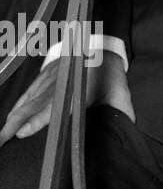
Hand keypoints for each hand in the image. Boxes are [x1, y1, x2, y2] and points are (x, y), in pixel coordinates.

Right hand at [0, 53, 133, 146]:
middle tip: (3, 139)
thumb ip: (119, 110)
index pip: (54, 107)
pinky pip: (28, 91)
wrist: (103, 48)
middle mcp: (59, 83)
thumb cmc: (111, 75)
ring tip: (2, 134)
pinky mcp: (45, 75)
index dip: (38, 120)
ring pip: (28, 99)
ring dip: (13, 117)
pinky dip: (18, 104)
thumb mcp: (119, 93)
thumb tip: (124, 128)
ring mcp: (50, 78)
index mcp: (78, 89)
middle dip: (16, 123)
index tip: (22, 132)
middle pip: (34, 105)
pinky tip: (10, 116)